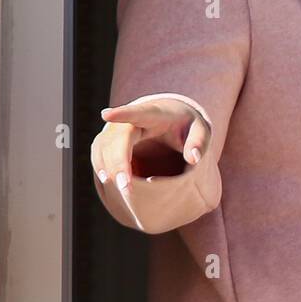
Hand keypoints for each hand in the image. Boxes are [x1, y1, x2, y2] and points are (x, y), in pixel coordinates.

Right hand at [90, 97, 209, 216]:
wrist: (170, 119)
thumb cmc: (185, 125)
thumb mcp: (200, 130)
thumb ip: (199, 142)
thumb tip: (193, 158)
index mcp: (155, 114)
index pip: (138, 112)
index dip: (122, 114)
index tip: (106, 115)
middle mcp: (132, 120)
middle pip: (118, 139)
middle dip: (119, 162)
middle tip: (126, 187)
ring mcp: (118, 129)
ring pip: (104, 146)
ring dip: (108, 167)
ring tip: (121, 188)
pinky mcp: (111, 140)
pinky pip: (100, 153)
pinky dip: (102, 167)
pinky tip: (108, 181)